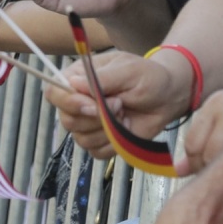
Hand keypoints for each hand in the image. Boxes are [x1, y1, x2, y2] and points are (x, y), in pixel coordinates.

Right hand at [45, 50, 189, 157]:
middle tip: (119, 104)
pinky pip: (96, 152)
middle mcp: (77, 103)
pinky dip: (113, 144)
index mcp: (76, 79)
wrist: (168, 97)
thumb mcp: (127, 70)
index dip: (68, 102)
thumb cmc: (147, 76)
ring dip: (108, 130)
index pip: (54, 93)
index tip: (93, 105)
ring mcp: (88, 124)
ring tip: (124, 113)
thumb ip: (102, 79)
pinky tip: (125, 129)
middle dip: (96, 118)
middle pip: (67, 120)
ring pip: (82, 139)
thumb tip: (73, 83)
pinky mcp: (101, 142)